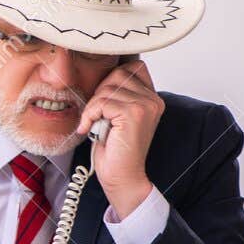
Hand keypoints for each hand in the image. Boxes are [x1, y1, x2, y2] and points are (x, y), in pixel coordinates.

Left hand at [77, 59, 162, 217]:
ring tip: (94, 123)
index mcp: (152, 98)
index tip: (102, 102)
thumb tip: (99, 74)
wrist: (121, 176)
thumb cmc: (114, 149)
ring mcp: (146, 105)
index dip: (112, 80)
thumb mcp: (115, 116)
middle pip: (118, 74)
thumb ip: (116, 95)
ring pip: (107, 88)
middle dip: (100, 93)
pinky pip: (102, 102)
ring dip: (93, 106)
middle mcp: (153, 100)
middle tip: (96, 115)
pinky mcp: (134, 113)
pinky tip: (90, 129)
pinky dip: (90, 114)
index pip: (132, 67)